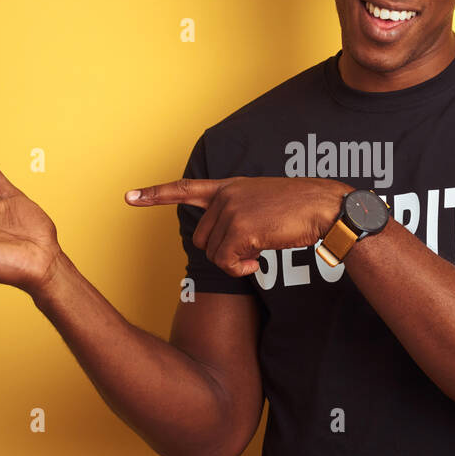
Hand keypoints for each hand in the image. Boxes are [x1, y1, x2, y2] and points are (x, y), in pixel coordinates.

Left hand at [127, 176, 350, 276]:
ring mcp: (231, 210)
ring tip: (259, 253)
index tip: (128, 196)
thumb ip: (239, 212)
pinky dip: (241, 269)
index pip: (186, 188)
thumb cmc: (302, 209)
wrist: (325, 208)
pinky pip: (226, 263)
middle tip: (251, 251)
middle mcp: (226, 195)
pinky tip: (259, 261)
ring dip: (235, 262)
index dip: (155, 194)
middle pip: (202, 238)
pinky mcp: (241, 228)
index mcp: (230, 186)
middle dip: (223, 252)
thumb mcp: (264, 201)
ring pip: (213, 253)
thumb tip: (227, 246)